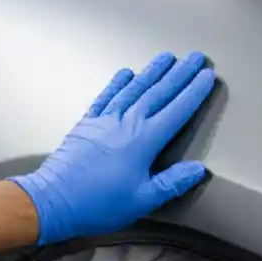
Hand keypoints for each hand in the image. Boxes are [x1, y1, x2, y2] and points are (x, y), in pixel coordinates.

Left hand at [10, 51, 214, 244]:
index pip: (177, 111)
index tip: (208, 76)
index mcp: (145, 140)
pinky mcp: (88, 123)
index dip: (194, 92)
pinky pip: (106, 96)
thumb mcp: (142, 200)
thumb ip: (172, 183)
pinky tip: (127, 73)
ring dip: (153, 71)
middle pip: (159, 92)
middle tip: (197, 56)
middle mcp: (127, 123)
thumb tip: (198, 169)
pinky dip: (117, 83)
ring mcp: (106, 119)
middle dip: (181, 73)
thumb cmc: (99, 203)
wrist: (53, 199)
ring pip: (135, 88)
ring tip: (168, 56)